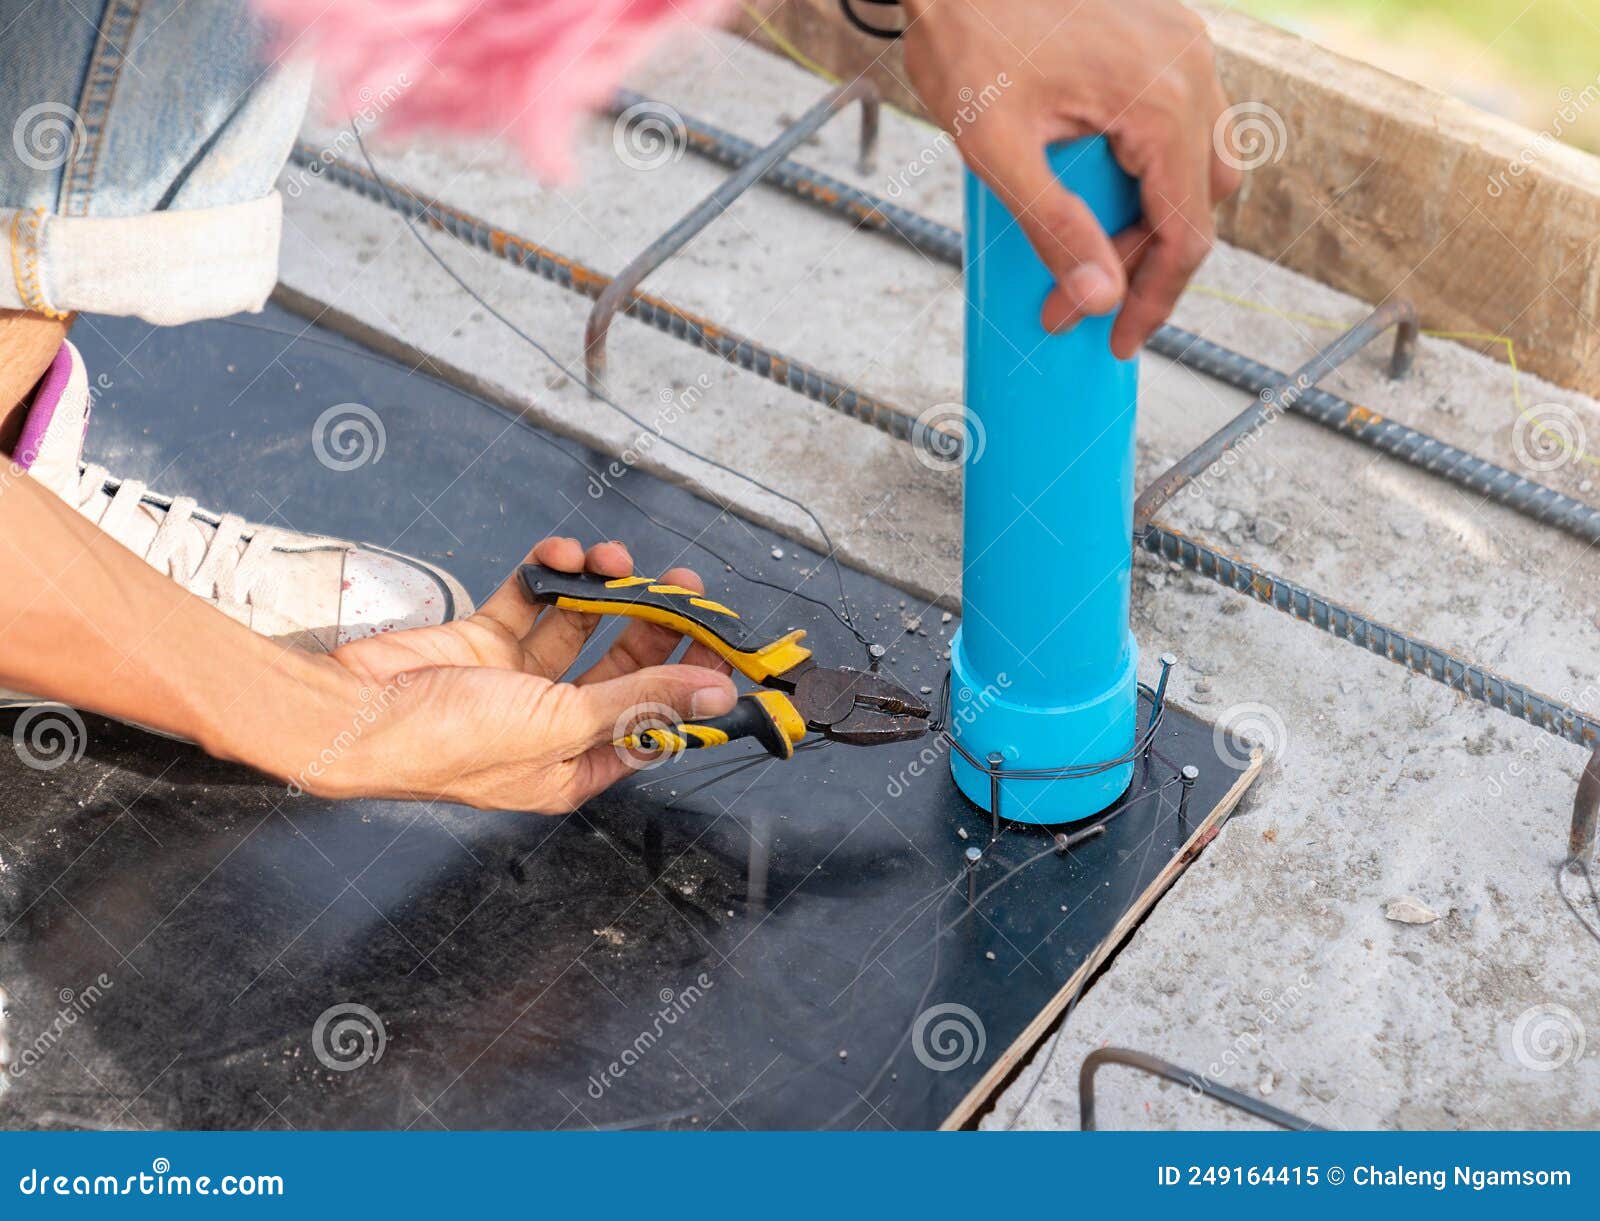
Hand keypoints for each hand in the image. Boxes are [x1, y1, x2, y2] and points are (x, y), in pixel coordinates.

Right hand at [289, 537, 736, 811]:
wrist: (351, 715)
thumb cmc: (450, 742)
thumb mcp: (560, 723)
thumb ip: (640, 699)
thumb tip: (715, 696)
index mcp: (573, 767)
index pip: (651, 723)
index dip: (687, 685)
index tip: (721, 644)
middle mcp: (549, 727)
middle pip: (620, 669)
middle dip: (651, 623)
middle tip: (681, 583)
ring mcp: (514, 683)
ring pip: (577, 626)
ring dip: (599, 589)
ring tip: (610, 556)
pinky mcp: (482, 642)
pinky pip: (529, 602)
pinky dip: (546, 575)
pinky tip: (559, 553)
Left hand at [901, 0, 1239, 356]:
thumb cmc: (965, 39)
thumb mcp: (997, 149)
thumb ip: (1052, 226)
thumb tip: (1100, 301)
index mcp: (1163, 101)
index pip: (1186, 232)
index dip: (1154, 300)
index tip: (1116, 341)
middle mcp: (1193, 69)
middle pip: (1200, 201)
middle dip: (1143, 261)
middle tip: (1073, 295)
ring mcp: (1185, 46)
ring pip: (1202, 161)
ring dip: (1154, 214)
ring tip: (1086, 243)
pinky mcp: (1165, 37)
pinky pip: (1183, 118)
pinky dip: (1152, 166)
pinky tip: (1097, 186)